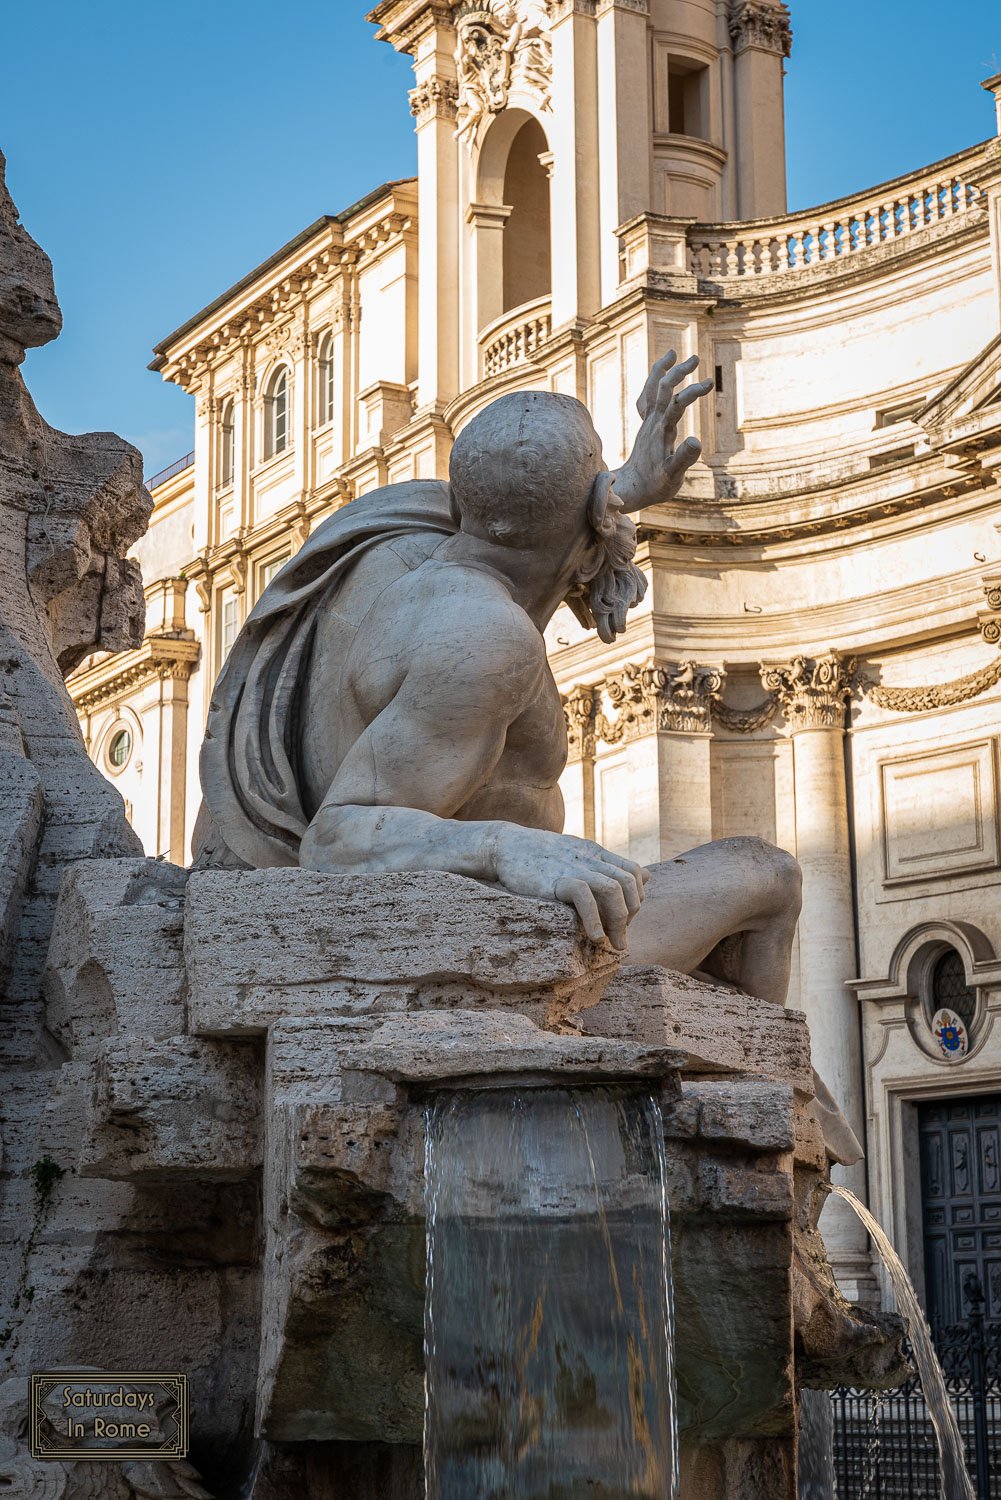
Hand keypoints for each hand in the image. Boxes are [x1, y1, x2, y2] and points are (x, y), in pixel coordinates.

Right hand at [489, 824, 647, 949]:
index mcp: (596, 852)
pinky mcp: (556, 879)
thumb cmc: (538, 856)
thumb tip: (647, 876)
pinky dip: (594, 919)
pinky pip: (584, 897)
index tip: (625, 919)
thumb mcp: (578, 855)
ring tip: (612, 941)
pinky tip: (594, 936)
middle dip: (631, 913)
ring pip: (613, 889)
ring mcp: (574, 867)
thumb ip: (609, 866)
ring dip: (618, 919)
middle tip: (620, 936)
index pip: (634, 871)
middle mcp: (590, 858)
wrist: (504, 846)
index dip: (637, 897)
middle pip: (628, 883)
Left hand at [613, 351, 713, 512]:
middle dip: (679, 370)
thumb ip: (683, 458)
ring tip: (673, 354)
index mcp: (662, 431)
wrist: (630, 490)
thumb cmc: (653, 486)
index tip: (709, 383)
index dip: (692, 391)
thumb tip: (697, 440)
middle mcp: (653, 422)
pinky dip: (654, 385)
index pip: (677, 404)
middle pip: (663, 388)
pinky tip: (661, 381)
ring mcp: (648, 423)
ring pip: (652, 389)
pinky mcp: (646, 427)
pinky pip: (647, 399)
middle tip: (697, 357)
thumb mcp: (672, 476)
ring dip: (663, 370)